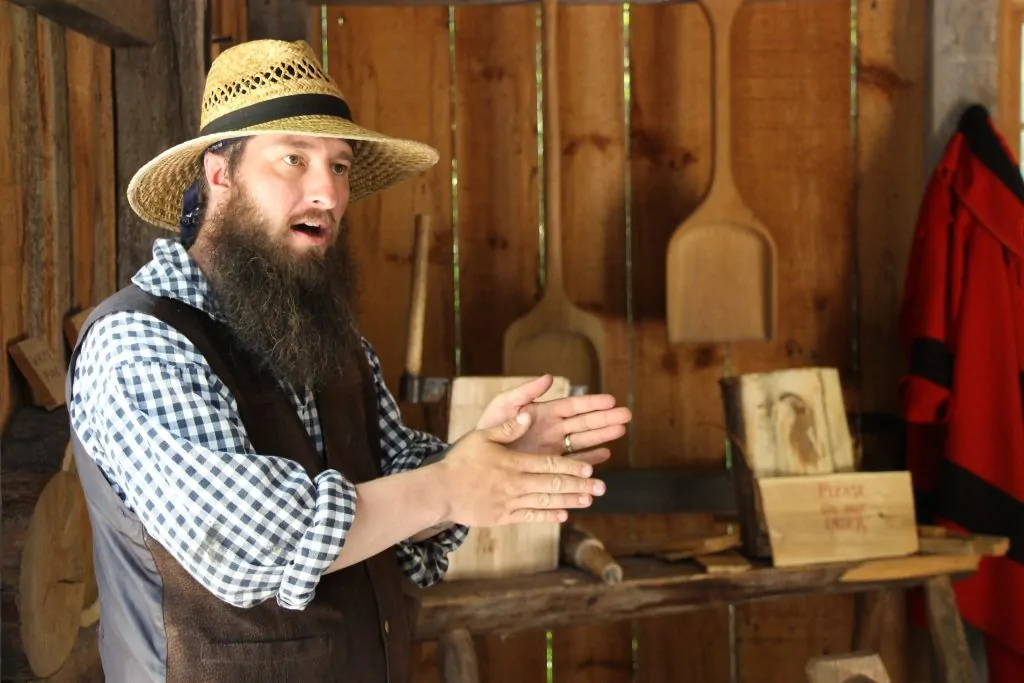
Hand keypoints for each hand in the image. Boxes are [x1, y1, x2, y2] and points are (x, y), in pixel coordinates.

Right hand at [435, 411, 604, 526]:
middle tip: (602, 487)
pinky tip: (563, 515)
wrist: (439, 491)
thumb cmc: (460, 461)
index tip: (591, 468)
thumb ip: (508, 426)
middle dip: (580, 486)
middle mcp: (515, 484)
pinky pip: (530, 517)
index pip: (549, 464)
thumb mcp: (482, 436)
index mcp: (513, 462)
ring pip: (546, 503)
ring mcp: (510, 502)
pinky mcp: (503, 517)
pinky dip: (548, 516)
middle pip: (553, 486)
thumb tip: (529, 412)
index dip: (572, 467)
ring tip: (589, 500)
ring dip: (570, 501)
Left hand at [474, 375, 631, 465]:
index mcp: (544, 412)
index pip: (573, 406)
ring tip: (621, 431)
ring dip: (603, 436)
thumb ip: (524, 392)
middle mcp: (552, 429)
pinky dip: (589, 459)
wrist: (478, 457)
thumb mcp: (503, 405)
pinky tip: (605, 455)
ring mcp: (553, 448)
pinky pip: (573, 462)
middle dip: (605, 419)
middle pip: (584, 423)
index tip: (611, 400)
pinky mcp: (550, 465)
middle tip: (627, 415)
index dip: (592, 403)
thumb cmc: (488, 427)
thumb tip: (548, 377)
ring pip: (583, 441)